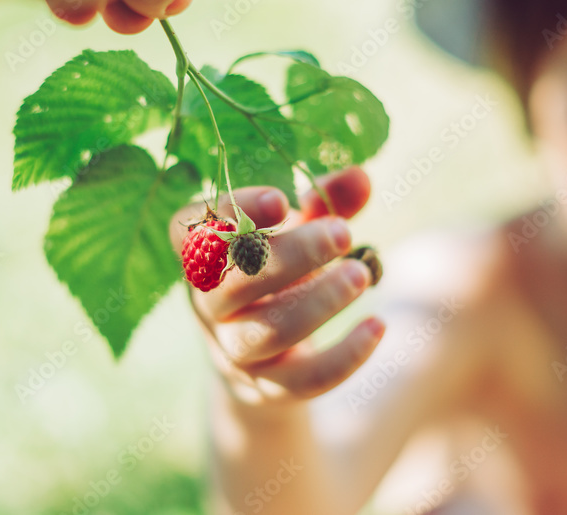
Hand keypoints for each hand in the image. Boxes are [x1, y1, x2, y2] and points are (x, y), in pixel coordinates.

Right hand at [172, 168, 385, 404]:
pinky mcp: (267, 389)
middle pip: (232, 284)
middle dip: (291, 256)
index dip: (226, 213)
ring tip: (362, 273)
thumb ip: (326, 202)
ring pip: (265, 333)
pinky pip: (302, 380)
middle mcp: (208, 305)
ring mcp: (233, 351)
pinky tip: (378, 326)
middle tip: (342, 233)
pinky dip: (345, 356)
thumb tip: (359, 177)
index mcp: (203, 256)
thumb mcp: (300, 231)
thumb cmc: (283, 273)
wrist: (272, 357)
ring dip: (318, 302)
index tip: (281, 200)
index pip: (189, 232)